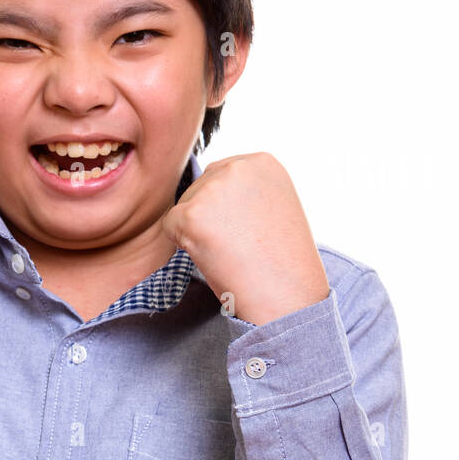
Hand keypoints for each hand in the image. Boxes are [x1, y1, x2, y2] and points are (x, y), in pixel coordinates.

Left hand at [160, 152, 329, 325]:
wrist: (288, 297)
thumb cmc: (282, 261)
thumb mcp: (274, 207)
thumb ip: (243, 191)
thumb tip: (208, 195)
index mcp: (261, 162)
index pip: (220, 176)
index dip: (227, 210)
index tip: (249, 229)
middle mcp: (237, 167)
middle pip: (198, 189)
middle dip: (210, 219)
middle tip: (240, 244)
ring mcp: (213, 189)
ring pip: (184, 208)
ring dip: (198, 232)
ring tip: (232, 250)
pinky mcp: (191, 215)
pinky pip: (170, 227)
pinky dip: (185, 246)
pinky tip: (215, 256)